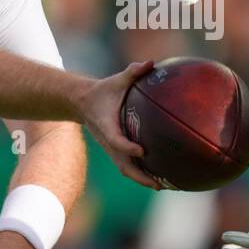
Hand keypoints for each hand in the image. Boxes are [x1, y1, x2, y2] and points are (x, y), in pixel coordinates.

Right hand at [76, 61, 162, 189]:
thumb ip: (133, 71)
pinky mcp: (116, 152)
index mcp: (106, 126)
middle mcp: (109, 142)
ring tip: (165, 186)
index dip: (127, 147)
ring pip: (127, 170)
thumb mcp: (116, 80)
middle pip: (123, 165)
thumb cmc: (103, 91)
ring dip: (143, 180)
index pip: (116, 140)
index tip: (141, 151)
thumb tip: (151, 62)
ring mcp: (112, 150)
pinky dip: (143, 174)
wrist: (83, 103)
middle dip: (140, 176)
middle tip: (159, 183)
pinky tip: (162, 177)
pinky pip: (130, 167)